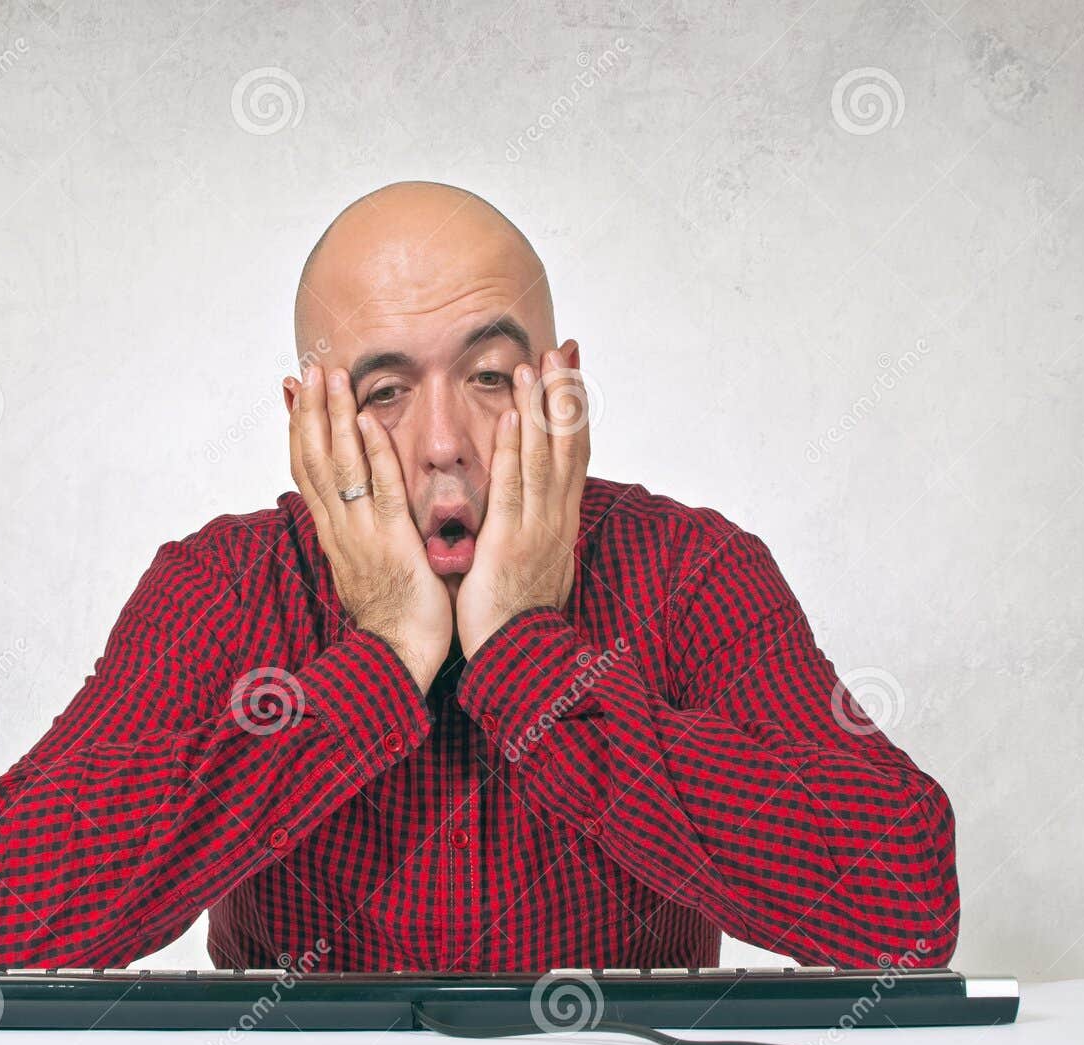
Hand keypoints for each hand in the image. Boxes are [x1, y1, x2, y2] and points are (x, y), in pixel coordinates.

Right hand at [287, 363, 452, 693]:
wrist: (396, 657)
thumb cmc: (390, 614)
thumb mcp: (365, 564)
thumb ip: (360, 529)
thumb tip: (354, 506)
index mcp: (333, 532)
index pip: (306, 469)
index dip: (297, 428)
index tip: (292, 391)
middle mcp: (339, 527)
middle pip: (314, 459)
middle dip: (310, 411)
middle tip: (308, 368)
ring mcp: (362, 533)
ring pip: (340, 466)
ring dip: (334, 418)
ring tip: (332, 377)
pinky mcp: (391, 542)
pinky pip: (380, 490)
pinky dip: (373, 454)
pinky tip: (368, 423)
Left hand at [456, 340, 588, 659]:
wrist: (520, 654)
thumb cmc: (518, 612)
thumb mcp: (534, 559)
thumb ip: (534, 525)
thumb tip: (541, 505)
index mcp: (561, 519)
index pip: (572, 453)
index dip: (574, 410)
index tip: (571, 371)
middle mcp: (556, 516)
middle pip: (566, 444)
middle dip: (565, 395)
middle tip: (562, 350)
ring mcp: (537, 527)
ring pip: (542, 457)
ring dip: (538, 409)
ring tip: (534, 367)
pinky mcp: (510, 541)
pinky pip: (513, 488)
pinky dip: (512, 451)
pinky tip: (509, 419)